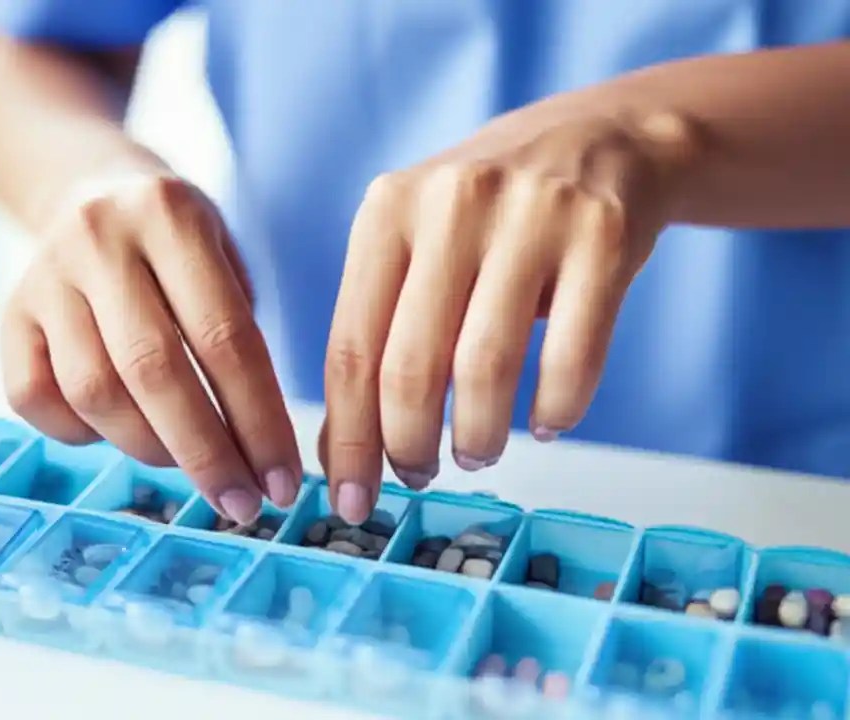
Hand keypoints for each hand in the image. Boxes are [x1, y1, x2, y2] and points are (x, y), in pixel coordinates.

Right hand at [1, 172, 301, 523]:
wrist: (84, 185)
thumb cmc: (175, 241)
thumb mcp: (223, 253)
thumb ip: (238, 335)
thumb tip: (258, 454)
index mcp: (170, 213)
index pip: (224, 336)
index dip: (258, 420)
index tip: (283, 482)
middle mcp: (98, 238)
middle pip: (154, 370)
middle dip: (206, 453)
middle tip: (242, 505)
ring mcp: (44, 276)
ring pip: (93, 392)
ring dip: (149, 449)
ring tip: (188, 464)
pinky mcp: (7, 312)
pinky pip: (34, 398)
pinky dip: (80, 434)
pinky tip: (117, 432)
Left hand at [322, 101, 698, 521]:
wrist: (604, 137)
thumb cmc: (489, 213)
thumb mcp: (417, 240)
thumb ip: (378, 326)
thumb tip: (343, 447)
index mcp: (388, 211)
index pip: (351, 348)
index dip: (347, 438)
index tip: (350, 497)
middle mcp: (453, 205)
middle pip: (411, 368)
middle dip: (408, 447)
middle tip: (418, 475)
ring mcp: (533, 217)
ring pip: (487, 370)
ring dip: (479, 437)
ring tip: (478, 453)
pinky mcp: (605, 237)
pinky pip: (573, 358)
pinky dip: (557, 410)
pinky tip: (549, 423)